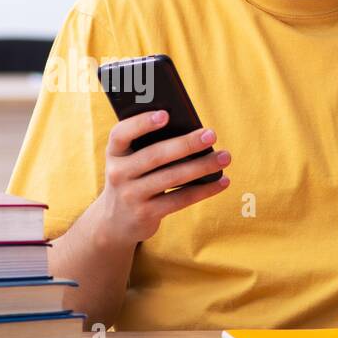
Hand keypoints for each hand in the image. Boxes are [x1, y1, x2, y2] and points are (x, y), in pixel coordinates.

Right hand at [94, 110, 230, 246]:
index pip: (121, 134)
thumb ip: (148, 146)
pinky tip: (221, 181)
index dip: (142, 123)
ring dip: (202, 166)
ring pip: (172, 177)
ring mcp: (131, 195)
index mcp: (114, 153)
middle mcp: (118, 173)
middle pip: (155, 155)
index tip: (166, 114)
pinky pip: (180, 199)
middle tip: (211, 135)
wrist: (114, 222)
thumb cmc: (131, 180)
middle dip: (186, 144)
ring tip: (224, 157)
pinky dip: (204, 190)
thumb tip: (193, 134)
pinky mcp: (146, 214)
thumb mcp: (129, 162)